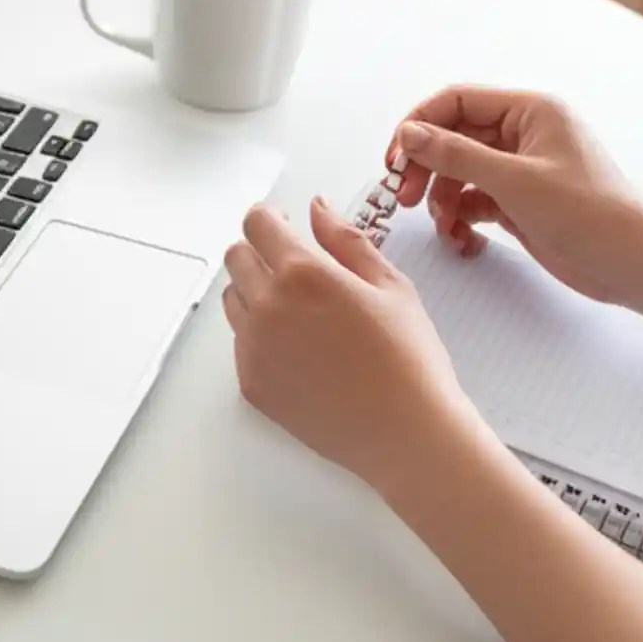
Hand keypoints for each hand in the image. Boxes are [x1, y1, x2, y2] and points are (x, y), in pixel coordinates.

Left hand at [222, 198, 482, 488]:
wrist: (404, 433)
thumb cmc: (409, 357)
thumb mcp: (390, 285)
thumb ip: (347, 240)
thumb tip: (316, 208)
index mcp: (303, 273)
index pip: (257, 224)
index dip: (269, 219)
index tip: (284, 226)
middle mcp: (267, 306)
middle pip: (236, 257)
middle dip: (259, 251)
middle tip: (293, 267)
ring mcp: (253, 348)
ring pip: (233, 299)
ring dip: (255, 291)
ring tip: (299, 311)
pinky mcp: (251, 383)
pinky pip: (241, 343)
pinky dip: (260, 335)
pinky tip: (300, 350)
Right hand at [387, 85, 642, 304]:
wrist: (631, 263)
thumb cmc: (592, 215)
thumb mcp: (515, 181)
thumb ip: (456, 155)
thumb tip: (411, 134)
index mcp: (531, 111)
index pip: (457, 101)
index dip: (420, 126)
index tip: (396, 159)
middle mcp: (525, 134)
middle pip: (455, 137)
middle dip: (427, 167)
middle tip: (406, 196)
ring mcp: (523, 169)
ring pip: (461, 173)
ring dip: (442, 198)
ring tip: (443, 225)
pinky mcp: (522, 202)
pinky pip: (476, 201)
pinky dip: (462, 218)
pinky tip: (463, 239)